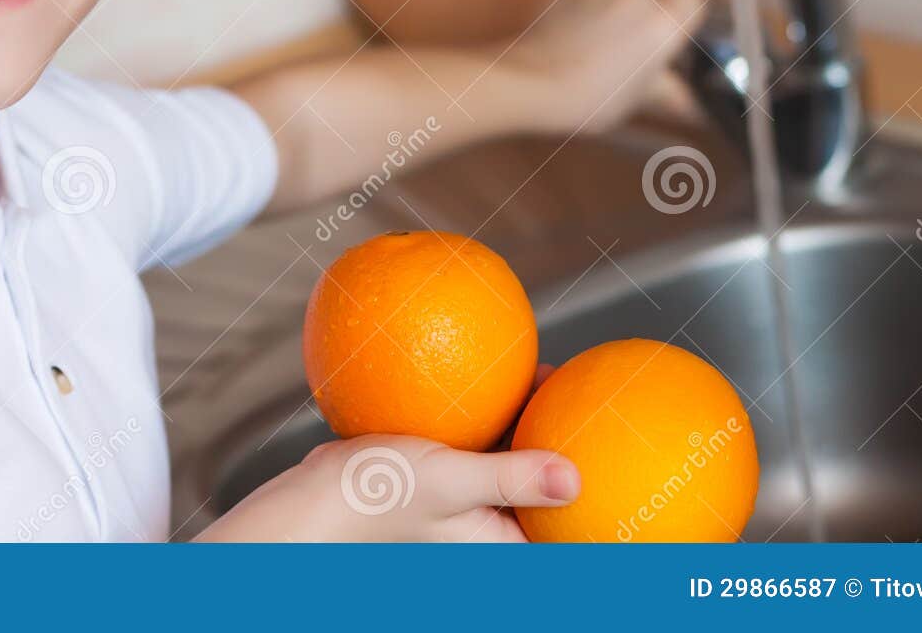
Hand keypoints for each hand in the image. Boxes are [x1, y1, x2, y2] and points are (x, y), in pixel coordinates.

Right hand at [196, 365, 577, 541]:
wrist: (314, 500)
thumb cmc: (377, 501)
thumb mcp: (451, 482)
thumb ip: (512, 478)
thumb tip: (576, 478)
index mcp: (504, 546)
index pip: (567, 522)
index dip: (594, 487)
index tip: (607, 435)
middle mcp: (492, 530)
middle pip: (546, 486)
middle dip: (566, 445)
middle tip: (581, 394)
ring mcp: (469, 506)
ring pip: (515, 461)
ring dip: (531, 427)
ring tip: (546, 377)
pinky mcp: (446, 481)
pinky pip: (483, 445)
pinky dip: (493, 417)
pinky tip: (495, 376)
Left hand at [501, 0, 706, 135]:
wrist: (528, 83)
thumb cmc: (591, 98)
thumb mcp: (636, 101)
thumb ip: (667, 92)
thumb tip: (690, 105)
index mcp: (662, 23)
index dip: (682, 14)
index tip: (670, 38)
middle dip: (642, 19)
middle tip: (629, 56)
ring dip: (610, 16)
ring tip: (593, 55)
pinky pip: (582, 1)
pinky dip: (580, 16)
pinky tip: (568, 46)